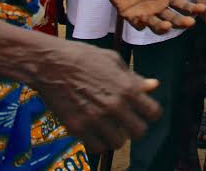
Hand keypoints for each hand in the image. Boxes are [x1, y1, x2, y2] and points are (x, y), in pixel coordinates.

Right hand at [36, 40, 161, 154]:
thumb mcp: (113, 60)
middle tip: (126, 121)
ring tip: (109, 126)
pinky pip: (97, 148)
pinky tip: (95, 131)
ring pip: (118, 143)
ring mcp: (96, 119)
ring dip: (116, 136)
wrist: (50, 63)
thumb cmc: (83, 57)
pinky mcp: (77, 128)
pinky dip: (98, 142)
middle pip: (139, 132)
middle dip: (135, 127)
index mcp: (127, 87)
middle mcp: (115, 106)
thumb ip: (134, 77)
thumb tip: (154, 85)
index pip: (153, 113)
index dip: (151, 112)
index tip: (144, 111)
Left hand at [97, 0, 205, 33]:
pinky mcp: (129, 15)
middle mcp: (157, 6)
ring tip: (168, 25)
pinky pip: (138, 25)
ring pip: (157, 26)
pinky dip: (142, 25)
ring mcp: (143, 11)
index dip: (192, 9)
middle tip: (190, 22)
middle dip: (182, 22)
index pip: (182, 6)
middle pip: (173, 19)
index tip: (201, 8)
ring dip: (163, 28)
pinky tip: (144, 19)